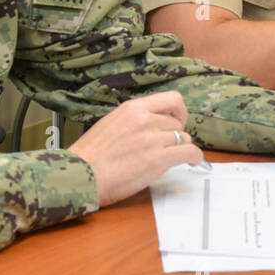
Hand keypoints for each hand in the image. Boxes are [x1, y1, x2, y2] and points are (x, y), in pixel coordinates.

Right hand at [68, 91, 203, 206]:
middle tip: (167, 146)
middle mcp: (145, 119)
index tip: (178, 120)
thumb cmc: (90, 156)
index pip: (171, 99)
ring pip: (183, 138)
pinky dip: (194, 157)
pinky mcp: (159, 158)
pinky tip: (192, 161)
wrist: (80, 176)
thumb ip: (134, 121)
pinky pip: (189, 152)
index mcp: (132, 109)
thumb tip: (153, 123)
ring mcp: (153, 138)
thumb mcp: (111, 124)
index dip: (179, 111)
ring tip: (173, 156)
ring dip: (180, 148)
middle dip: (174, 135)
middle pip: (177, 123)